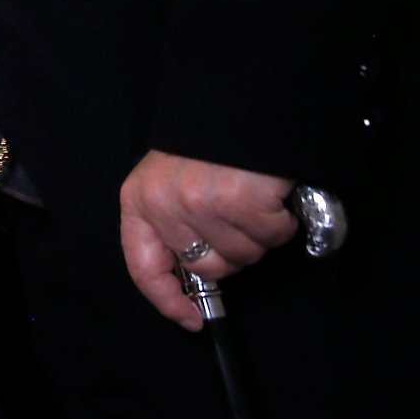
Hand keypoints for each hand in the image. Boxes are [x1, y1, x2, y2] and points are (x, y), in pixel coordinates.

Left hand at [119, 149, 296, 329]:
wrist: (239, 100)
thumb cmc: (208, 145)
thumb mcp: (171, 182)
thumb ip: (174, 226)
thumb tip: (196, 283)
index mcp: (139, 201)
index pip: (142, 267)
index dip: (167, 300)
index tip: (191, 319)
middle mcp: (163, 204)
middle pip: (207, 267)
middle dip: (232, 254)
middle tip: (239, 218)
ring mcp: (199, 203)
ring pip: (243, 255)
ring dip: (258, 236)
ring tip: (252, 198)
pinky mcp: (238, 199)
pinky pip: (271, 235)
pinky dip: (280, 221)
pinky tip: (270, 194)